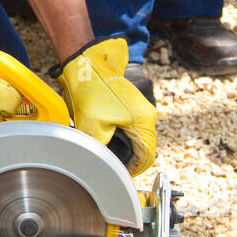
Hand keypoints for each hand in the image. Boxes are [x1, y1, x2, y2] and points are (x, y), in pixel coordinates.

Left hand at [56, 38, 156, 176]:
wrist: (88, 63)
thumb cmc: (91, 89)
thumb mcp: (92, 126)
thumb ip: (100, 149)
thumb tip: (101, 164)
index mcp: (143, 121)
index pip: (146, 156)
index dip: (133, 169)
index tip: (120, 174)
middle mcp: (147, 114)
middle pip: (144, 148)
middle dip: (129, 159)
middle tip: (112, 165)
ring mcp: (141, 107)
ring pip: (138, 138)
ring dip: (126, 147)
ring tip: (109, 153)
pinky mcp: (132, 103)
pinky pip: (133, 127)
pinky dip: (123, 136)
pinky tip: (108, 137)